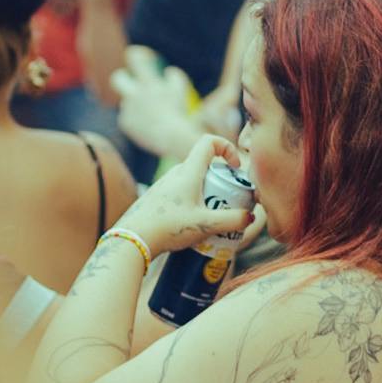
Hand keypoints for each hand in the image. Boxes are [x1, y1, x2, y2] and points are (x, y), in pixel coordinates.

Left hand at [109, 47, 205, 161]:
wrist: (171, 137)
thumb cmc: (179, 112)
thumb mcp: (182, 89)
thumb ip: (174, 76)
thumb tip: (168, 70)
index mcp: (148, 83)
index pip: (135, 59)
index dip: (135, 54)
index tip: (135, 54)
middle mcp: (134, 93)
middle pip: (117, 78)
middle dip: (121, 77)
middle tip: (129, 81)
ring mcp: (128, 108)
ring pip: (128, 101)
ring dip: (137, 105)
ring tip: (153, 116)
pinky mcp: (125, 122)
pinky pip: (129, 117)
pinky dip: (137, 120)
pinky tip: (149, 127)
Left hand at [116, 134, 251, 258]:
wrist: (131, 240)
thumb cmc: (167, 228)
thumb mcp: (205, 226)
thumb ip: (232, 221)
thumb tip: (250, 217)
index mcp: (188, 172)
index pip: (209, 142)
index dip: (226, 147)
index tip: (234, 167)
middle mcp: (175, 174)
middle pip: (203, 165)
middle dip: (220, 179)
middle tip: (227, 200)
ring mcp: (164, 185)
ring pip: (192, 180)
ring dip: (206, 192)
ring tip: (211, 216)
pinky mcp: (157, 198)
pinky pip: (180, 192)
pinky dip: (192, 201)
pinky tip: (191, 224)